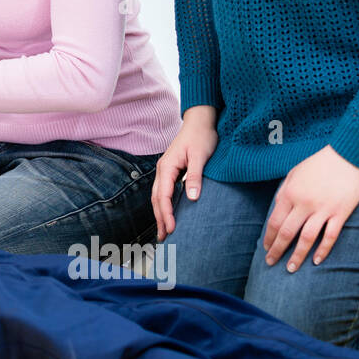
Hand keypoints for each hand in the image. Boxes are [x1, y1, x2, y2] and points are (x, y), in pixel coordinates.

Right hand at [150, 106, 218, 240]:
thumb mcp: (201, 156)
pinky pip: (164, 191)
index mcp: (167, 166)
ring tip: (164, 231)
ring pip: (157, 196)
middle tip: (164, 238)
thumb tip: (192, 197)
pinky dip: (164, 204)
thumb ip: (195, 176)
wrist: (201, 120)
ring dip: (160, 213)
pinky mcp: (171, 170)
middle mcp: (163, 169)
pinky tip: (169, 213)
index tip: (171, 229)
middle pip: (156, 198)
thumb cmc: (202, 136)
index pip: (162, 195)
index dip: (166, 213)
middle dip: (159, 218)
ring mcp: (165, 170)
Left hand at [262, 145, 358, 270]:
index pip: (274, 222)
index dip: (269, 237)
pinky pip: (329, 236)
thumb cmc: (318, 164)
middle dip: (277, 250)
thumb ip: (283, 191)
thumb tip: (276, 208)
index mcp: (289, 194)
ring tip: (291, 269)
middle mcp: (303, 203)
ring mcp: (322, 209)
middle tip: (271, 263)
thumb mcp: (293, 173)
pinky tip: (316, 261)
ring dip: (297, 255)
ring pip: (306, 238)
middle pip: (287, 233)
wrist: (347, 155)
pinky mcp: (340, 213)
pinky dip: (322, 250)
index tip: (266, 248)